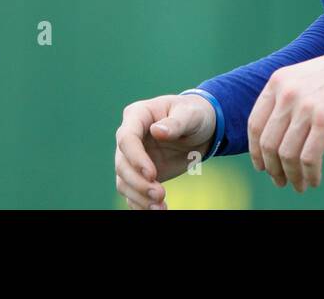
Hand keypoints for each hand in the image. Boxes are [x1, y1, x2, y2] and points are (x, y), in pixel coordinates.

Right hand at [115, 93, 215, 209]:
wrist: (200, 129)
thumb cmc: (194, 115)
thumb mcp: (191, 114)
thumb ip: (176, 122)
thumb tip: (157, 131)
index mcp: (138, 115)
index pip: (127, 138)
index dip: (136, 158)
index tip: (152, 174)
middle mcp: (130, 137)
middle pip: (122, 163)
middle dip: (138, 182)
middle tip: (160, 194)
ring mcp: (133, 157)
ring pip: (124, 181)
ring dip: (139, 197)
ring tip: (160, 207)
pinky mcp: (139, 174)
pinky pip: (132, 192)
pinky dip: (141, 204)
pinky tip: (157, 210)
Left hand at [247, 35, 323, 192]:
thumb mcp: (306, 78)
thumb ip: (289, 99)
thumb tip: (276, 137)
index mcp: (279, 81)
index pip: (255, 124)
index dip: (256, 151)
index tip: (263, 166)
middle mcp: (287, 92)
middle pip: (268, 143)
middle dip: (273, 169)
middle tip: (281, 182)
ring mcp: (306, 106)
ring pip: (287, 154)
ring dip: (292, 176)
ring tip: (300, 185)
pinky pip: (309, 158)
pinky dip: (310, 175)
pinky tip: (315, 180)